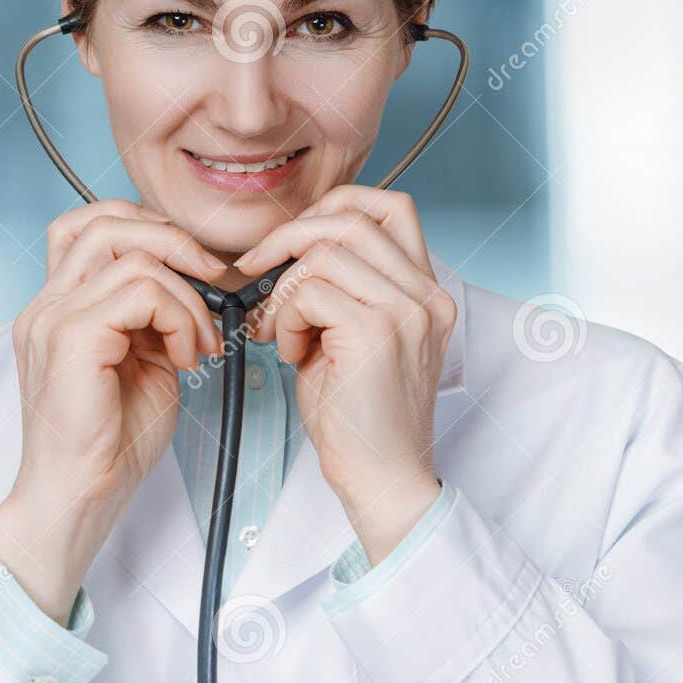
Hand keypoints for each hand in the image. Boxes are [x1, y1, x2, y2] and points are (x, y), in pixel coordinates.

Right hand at [0, 200, 224, 622]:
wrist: (77, 499)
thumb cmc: (109, 445)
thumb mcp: (141, 363)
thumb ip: (152, 319)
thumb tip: (193, 286)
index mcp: (56, 308)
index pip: (85, 226)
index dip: (144, 227)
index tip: (191, 264)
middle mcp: (45, 305)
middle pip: (104, 222)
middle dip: (173, 241)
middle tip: (213, 280)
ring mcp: (52, 318)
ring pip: (130, 253)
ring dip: (184, 292)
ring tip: (197, 340)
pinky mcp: (70, 338)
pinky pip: (140, 292)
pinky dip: (178, 316)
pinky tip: (184, 357)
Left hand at [234, 186, 454, 561]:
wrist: (380, 477)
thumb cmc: (358, 415)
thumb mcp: (352, 336)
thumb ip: (337, 288)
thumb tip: (286, 252)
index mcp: (425, 291)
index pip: (391, 206)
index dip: (335, 206)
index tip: (295, 239)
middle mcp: (426, 295)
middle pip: (353, 216)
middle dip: (290, 236)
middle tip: (256, 269)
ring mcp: (406, 311)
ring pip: (325, 252)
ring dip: (283, 290)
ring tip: (279, 331)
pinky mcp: (376, 333)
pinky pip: (309, 292)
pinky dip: (284, 318)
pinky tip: (288, 351)